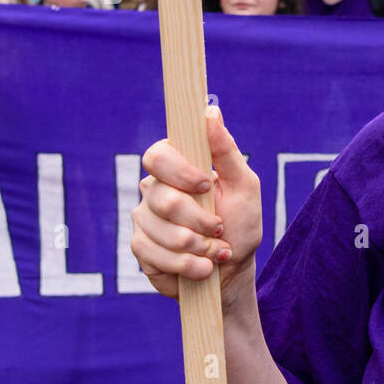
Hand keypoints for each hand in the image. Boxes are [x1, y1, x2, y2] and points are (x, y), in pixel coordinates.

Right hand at [131, 106, 262, 306]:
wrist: (232, 273)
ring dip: (198, 245)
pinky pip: (154, 254)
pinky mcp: (140, 247)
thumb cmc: (240, 225)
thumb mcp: (244, 186)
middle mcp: (155, 188)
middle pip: (161, 197)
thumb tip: (210, 111)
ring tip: (214, 250)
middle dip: (198, 219)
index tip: (205, 185)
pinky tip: (201, 267)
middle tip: (219, 228)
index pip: (157, 155)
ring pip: (160, 229)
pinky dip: (187, 264)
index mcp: (177, 167)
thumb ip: (226, 150)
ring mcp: (144, 217)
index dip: (180, 172)